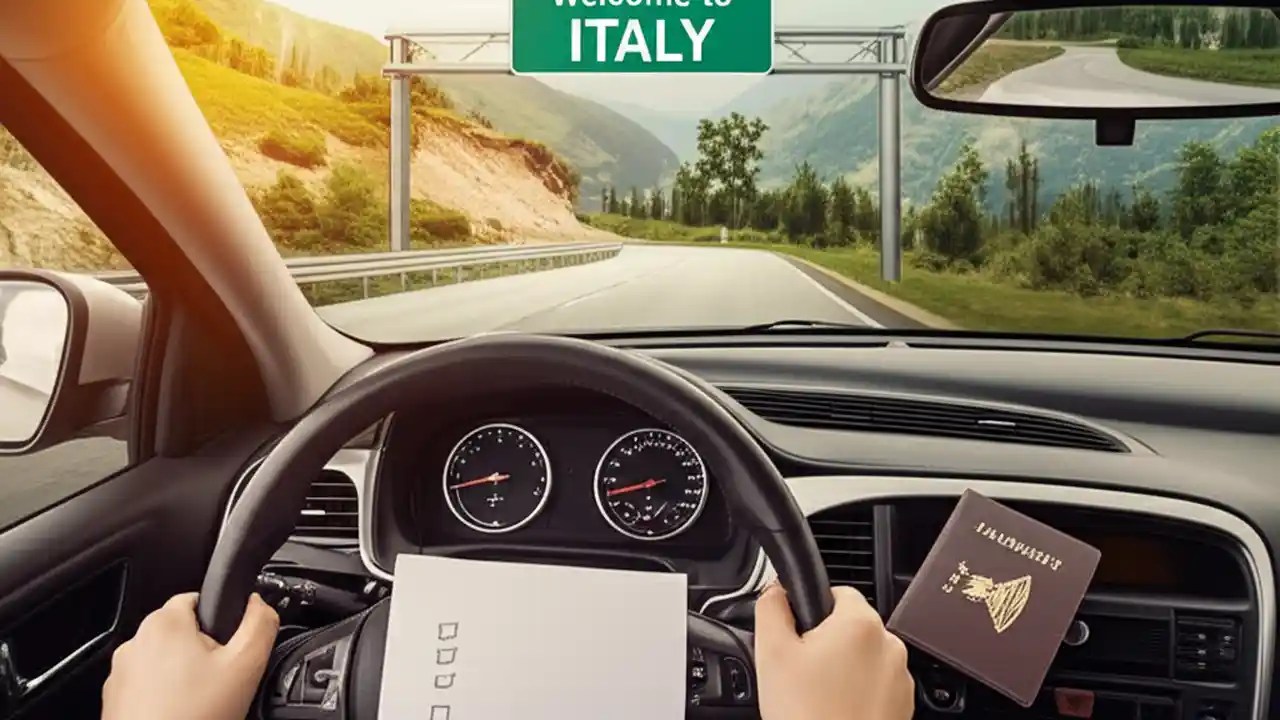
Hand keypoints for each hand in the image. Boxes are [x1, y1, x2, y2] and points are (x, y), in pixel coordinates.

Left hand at [102, 592, 279, 719]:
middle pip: (182, 632)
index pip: (198, 598)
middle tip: (220, 681)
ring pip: (165, 661)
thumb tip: (260, 604)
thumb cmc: (194, 716)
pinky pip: (147, 687)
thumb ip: (260, 624)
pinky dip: (164, 696)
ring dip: (183, 675)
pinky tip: (181, 714)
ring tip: (200, 703)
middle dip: (203, 651)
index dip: (222, 622)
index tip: (230, 650)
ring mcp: (121, 673)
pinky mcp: (114, 700)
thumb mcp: (246, 665)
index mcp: (165, 623)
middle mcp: (135, 642)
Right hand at [755, 583, 913, 719]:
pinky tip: (835, 711)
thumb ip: (772, 607)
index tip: (798, 638)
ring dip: (843, 670)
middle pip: (850, 628)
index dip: (811, 612)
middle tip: (802, 673)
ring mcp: (900, 679)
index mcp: (860, 623)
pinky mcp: (903, 706)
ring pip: (863, 659)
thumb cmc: (806, 715)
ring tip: (819, 698)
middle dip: (827, 644)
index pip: (837, 591)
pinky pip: (876, 687)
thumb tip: (776, 590)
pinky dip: (857, 694)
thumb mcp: (771, 653)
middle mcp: (889, 646)